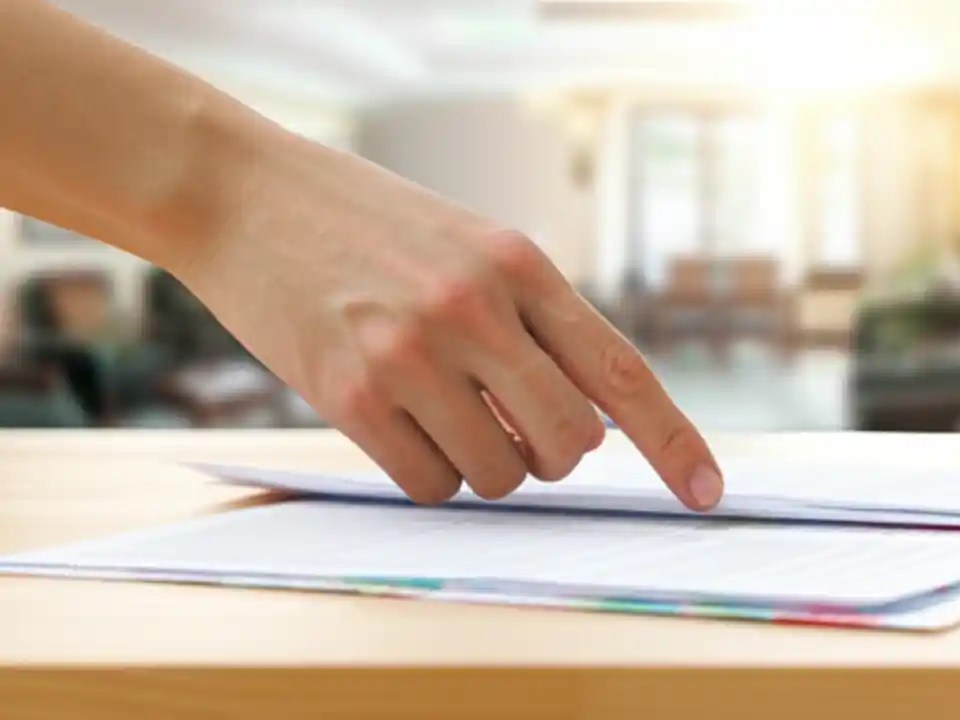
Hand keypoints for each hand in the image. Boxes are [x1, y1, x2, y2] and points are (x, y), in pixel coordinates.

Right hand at [181, 132, 722, 509]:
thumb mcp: (470, 246)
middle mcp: (476, 309)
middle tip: (512, 427)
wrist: (245, 193)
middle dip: (551, 454)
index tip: (708, 492)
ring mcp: (412, 354)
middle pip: (568, 443)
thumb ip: (533, 324)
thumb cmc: (368, 225)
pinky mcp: (351, 396)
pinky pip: (431, 487)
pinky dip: (427, 473)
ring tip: (436, 405)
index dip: (674, 441)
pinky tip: (394, 420)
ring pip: (500, 476)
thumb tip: (586, 429)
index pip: (622, 371)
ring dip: (482, 462)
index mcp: (520, 265)